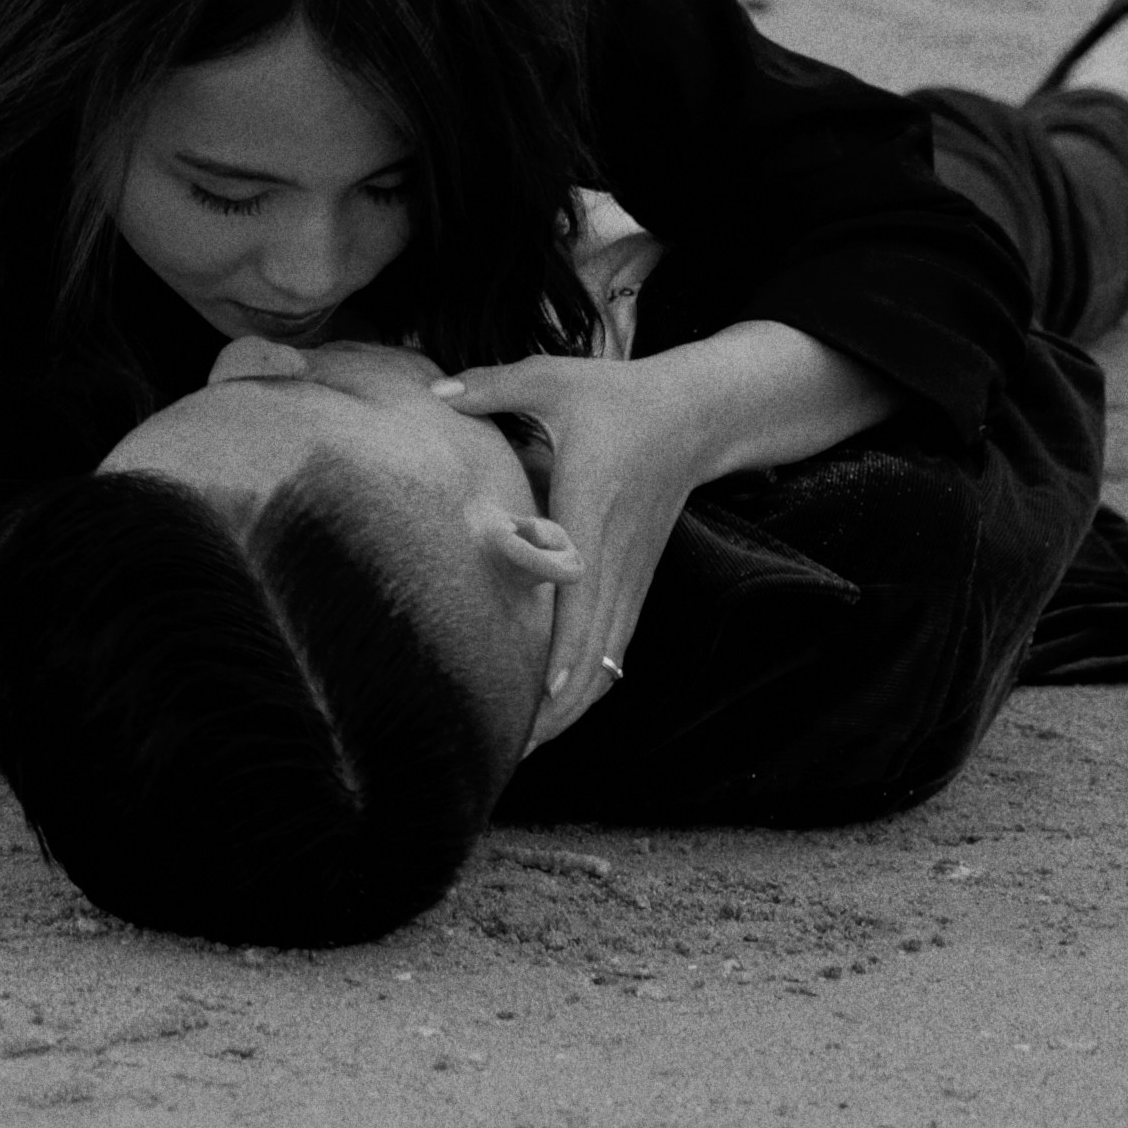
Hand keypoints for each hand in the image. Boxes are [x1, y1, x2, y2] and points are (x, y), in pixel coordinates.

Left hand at [432, 351, 717, 741]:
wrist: (691, 414)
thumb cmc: (615, 396)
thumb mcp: (554, 379)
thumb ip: (493, 385)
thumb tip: (435, 388)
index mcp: (591, 509)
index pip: (580, 594)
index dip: (564, 651)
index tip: (539, 698)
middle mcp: (615, 554)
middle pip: (596, 647)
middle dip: (560, 705)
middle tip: (517, 749)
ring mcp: (631, 573)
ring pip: (608, 655)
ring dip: (576, 703)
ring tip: (533, 745)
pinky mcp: (637, 579)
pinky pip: (616, 642)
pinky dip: (593, 679)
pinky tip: (565, 708)